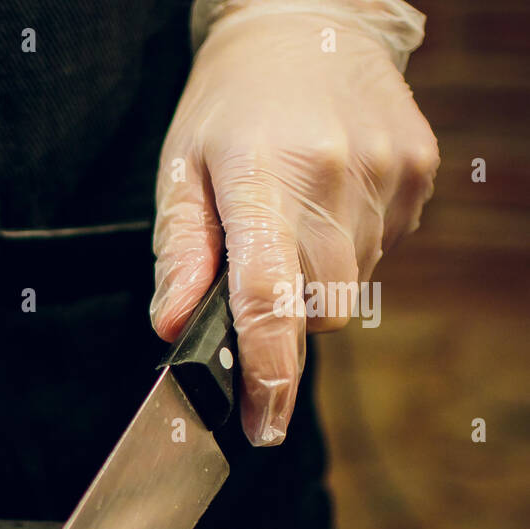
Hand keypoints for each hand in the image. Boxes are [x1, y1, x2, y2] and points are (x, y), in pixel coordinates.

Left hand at [149, 8, 438, 444]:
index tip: (263, 426)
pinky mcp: (419, 173)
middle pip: (319, 309)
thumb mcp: (181, 169)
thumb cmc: (230, 104)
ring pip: (351, 286)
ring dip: (316, 280)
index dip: (268, 374)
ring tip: (290, 218)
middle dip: (285, 320)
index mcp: (262, 177)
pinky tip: (326, 200)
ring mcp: (387, 175)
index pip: (269, 297)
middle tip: (257, 275)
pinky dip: (348, 247)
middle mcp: (334, 177)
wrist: (310, 25)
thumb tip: (171, 327)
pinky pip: (381, 250)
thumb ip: (179, 252)